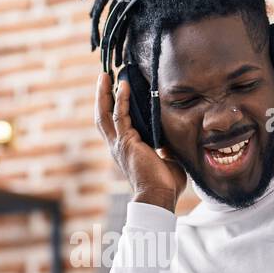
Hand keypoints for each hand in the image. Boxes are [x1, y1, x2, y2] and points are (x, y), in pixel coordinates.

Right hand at [95, 71, 185, 210]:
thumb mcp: (168, 159)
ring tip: (105, 75)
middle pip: (102, 116)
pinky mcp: (126, 142)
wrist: (159, 197)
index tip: (116, 90)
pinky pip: (120, 116)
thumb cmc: (165, 184)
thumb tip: (171, 140)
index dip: (113, 107)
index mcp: (126, 150)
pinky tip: (122, 85)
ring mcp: (119, 144)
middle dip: (102, 96)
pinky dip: (120, 100)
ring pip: (105, 114)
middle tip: (104, 77)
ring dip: (105, 93)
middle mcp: (117, 146)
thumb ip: (166, 148)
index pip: (115, 124)